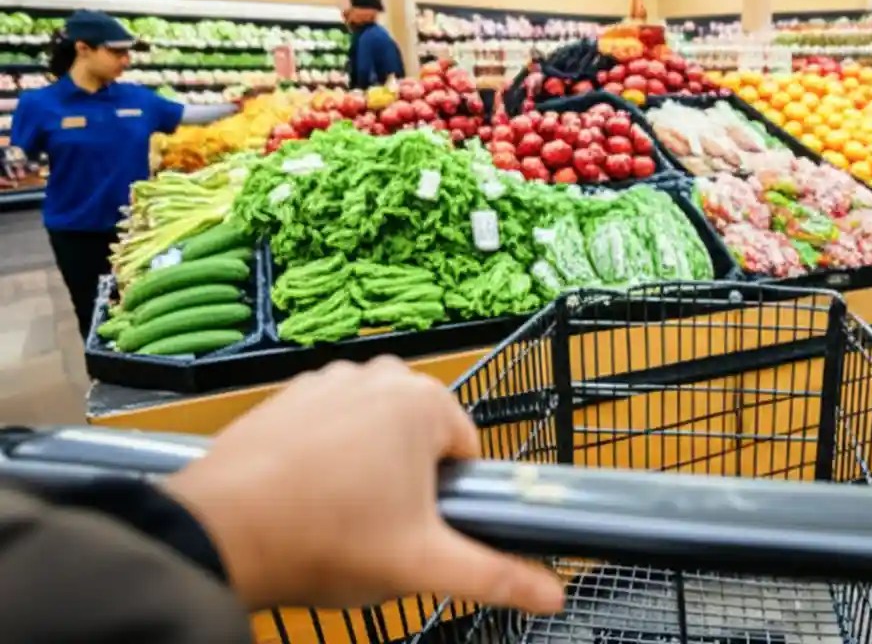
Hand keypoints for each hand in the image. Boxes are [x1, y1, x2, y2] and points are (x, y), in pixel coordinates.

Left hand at [165, 357, 564, 613]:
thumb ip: (496, 577)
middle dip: (408, 477)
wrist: (219, 534)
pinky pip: (330, 422)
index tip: (415, 526)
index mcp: (423, 402)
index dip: (448, 496)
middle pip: (420, 434)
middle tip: (377, 525)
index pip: (465, 448)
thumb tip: (555, 594)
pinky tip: (306, 495)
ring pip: (375, 428)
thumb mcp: (422, 566)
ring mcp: (327, 379)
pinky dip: (327, 452)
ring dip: (369, 463)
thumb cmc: (326, 541)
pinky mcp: (286, 395)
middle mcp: (378, 374)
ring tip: (339, 513)